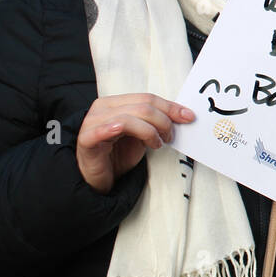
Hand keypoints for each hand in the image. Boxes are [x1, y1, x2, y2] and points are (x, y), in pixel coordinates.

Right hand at [76, 93, 194, 193]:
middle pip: (142, 106)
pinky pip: (103, 130)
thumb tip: (181, 115)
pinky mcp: (87, 139)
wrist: (97, 178)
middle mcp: (103, 108)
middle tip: (170, 136)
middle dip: (163, 121)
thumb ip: (154, 123)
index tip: (188, 117)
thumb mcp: (141, 135)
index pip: (148, 98)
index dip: (170, 107)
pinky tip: (127, 134)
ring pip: (130, 117)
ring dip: (150, 131)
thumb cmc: (118, 155)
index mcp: (116, 102)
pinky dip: (117, 129)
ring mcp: (93, 122)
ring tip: (157, 144)